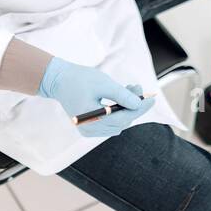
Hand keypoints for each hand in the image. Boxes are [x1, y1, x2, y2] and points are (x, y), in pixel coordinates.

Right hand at [39, 58, 154, 136]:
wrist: (58, 80)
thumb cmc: (79, 79)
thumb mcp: (103, 84)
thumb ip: (121, 95)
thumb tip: (138, 104)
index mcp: (93, 120)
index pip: (124, 118)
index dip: (140, 108)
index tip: (152, 98)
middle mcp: (91, 130)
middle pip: (122, 122)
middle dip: (133, 106)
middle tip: (139, 88)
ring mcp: (89, 131)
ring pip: (117, 123)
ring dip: (127, 108)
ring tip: (130, 89)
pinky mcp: (89, 127)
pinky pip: (110, 123)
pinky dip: (118, 111)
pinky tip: (121, 97)